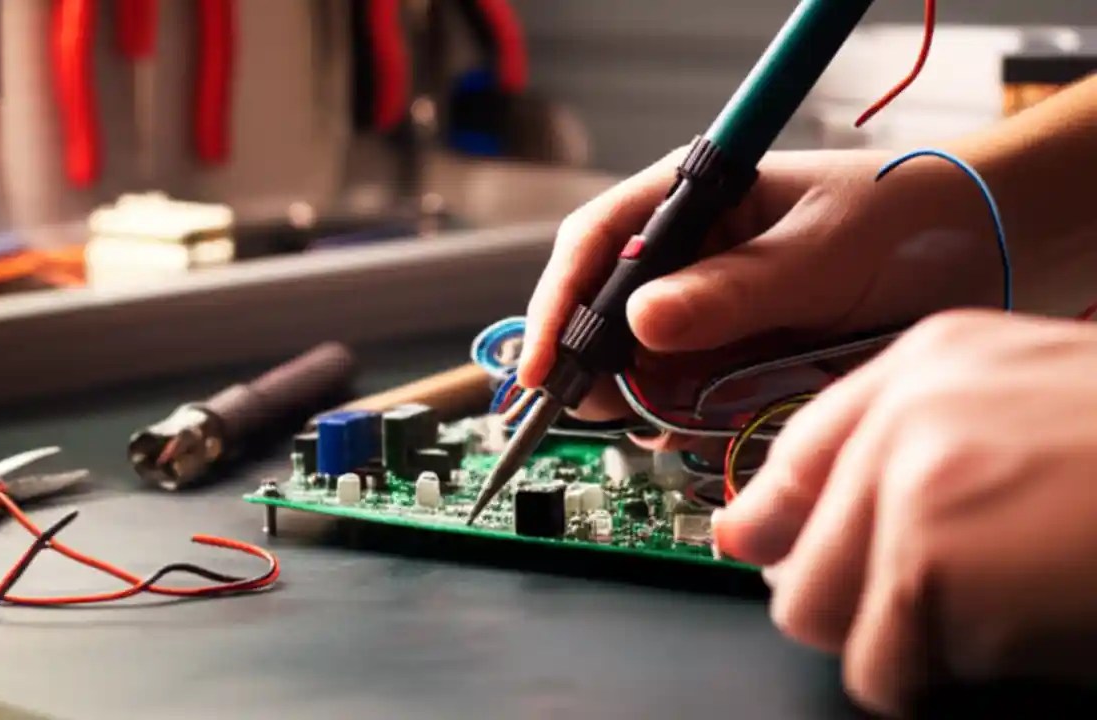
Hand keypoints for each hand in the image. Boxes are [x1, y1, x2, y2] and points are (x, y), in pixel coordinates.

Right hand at [517, 146, 1004, 420]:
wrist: (980, 253)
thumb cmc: (901, 221)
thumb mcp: (821, 253)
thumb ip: (737, 289)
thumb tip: (643, 322)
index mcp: (692, 201)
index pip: (597, 242)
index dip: (559, 303)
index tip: (544, 364)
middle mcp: (686, 258)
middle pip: (602, 315)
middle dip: (598, 365)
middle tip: (607, 408)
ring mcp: (707, 313)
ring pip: (640, 368)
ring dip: (652, 399)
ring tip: (686, 412)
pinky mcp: (732, 359)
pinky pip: (687, 399)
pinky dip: (691, 419)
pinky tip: (714, 422)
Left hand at [713, 309, 1096, 715]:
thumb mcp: (1035, 408)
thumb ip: (927, 447)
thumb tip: (789, 528)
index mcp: (933, 359)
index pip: (800, 449)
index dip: (774, 513)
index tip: (761, 549)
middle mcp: (906, 408)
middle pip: (792, 544)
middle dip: (840, 595)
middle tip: (914, 617)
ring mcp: (911, 481)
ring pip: (820, 610)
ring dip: (891, 641)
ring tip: (980, 632)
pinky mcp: (927, 563)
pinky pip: (881, 666)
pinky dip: (932, 683)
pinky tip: (1007, 653)